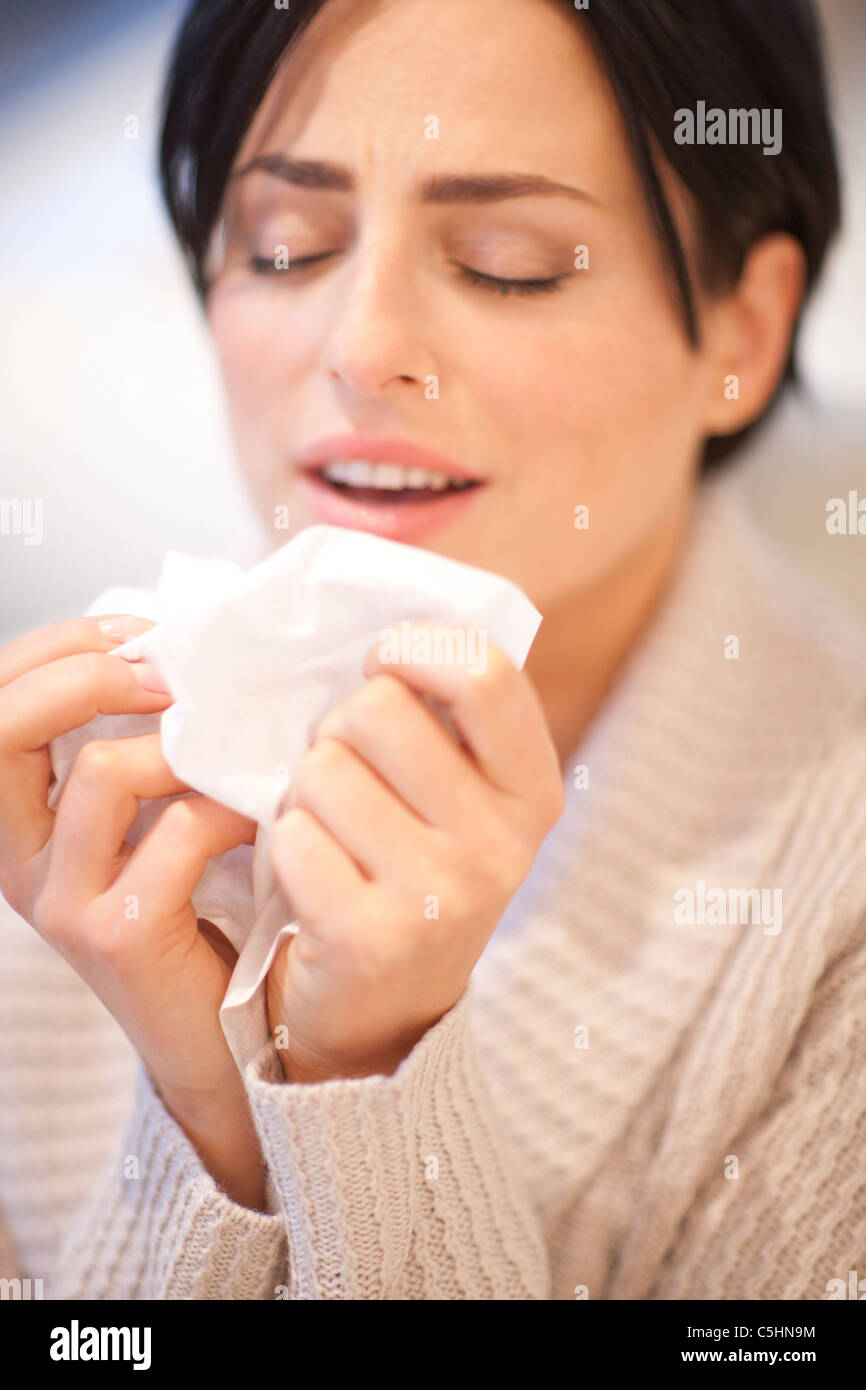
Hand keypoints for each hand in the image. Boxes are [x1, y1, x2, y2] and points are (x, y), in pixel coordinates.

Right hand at [0, 616, 265, 1207]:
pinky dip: (229, 809)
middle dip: (92, 673)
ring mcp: (62, 901)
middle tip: (171, 675)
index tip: (139, 629)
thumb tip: (173, 649)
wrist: (224, 1036)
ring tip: (231, 761)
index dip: (59, 646)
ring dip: (183, 747)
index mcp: (22, 821)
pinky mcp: (119, 934)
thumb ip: (142, 747)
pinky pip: (176, 832)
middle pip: (6, 725)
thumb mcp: (151, 819)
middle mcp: (21, 860)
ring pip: (103, 772)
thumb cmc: (201, 911)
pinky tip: (257, 820)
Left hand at [266, 622, 563, 1083]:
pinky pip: (292, 837)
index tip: (380, 666)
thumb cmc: (408, 869)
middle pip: (377, 710)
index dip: (413, 648)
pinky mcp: (374, 939)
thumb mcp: (457, 795)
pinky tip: (310, 881)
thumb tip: (382, 619)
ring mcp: (443, 896)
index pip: (483, 669)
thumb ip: (441, 713)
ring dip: (302, 793)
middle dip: (335, 730)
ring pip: (321, 769)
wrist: (384, 1013)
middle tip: (343, 774)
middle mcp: (502, 844)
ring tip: (329, 832)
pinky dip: (282, 848)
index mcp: (531, 790)